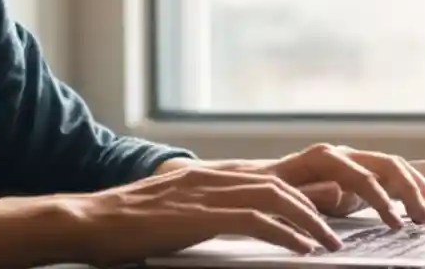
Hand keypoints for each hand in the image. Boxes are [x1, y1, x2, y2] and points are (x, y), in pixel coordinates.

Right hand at [66, 164, 344, 265]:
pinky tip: (301, 249)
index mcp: (205, 176)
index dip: (299, 196)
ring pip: (274, 198)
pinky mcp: (200, 215)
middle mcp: (211, 177)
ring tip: (328, 244)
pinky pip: (255, 220)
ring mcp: (205, 193)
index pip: (264, 179)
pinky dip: (284, 233)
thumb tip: (227, 227)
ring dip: (308, 221)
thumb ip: (202, 214)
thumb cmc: (123, 227)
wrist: (87, 221)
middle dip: (314, 208)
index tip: (322, 217)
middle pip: (278, 185)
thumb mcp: (171, 215)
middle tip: (336, 233)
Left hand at [258, 144, 424, 226]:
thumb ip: (311, 192)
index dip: (381, 199)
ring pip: (391, 165)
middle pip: (385, 164)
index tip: (395, 222)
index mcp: (324, 157)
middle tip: (421, 219)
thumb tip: (340, 189)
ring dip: (412, 186)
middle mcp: (342, 154)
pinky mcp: (356, 173)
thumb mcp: (284, 194)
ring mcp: (351, 161)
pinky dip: (407, 184)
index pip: (362, 176)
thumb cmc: (270, 191)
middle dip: (407, 190)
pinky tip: (422, 197)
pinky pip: (387, 174)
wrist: (261, 182)